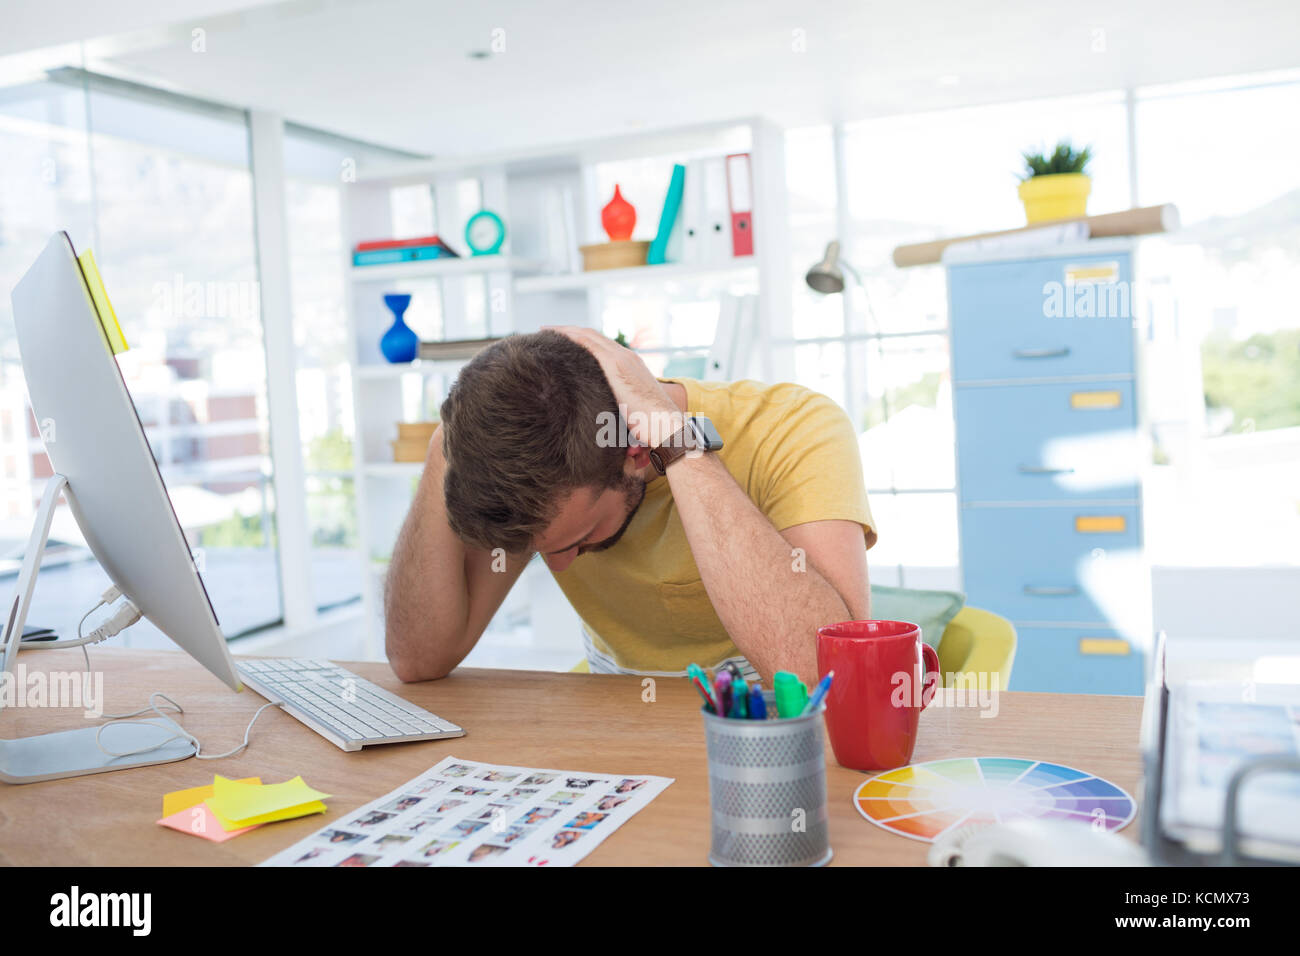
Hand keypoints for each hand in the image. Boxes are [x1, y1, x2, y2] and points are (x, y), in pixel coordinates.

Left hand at [545, 326, 681, 446]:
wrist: (667, 425)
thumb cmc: (651, 428)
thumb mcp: (629, 412)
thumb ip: (615, 407)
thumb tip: (601, 423)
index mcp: (631, 366)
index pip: (602, 348)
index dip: (583, 342)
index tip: (566, 344)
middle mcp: (627, 357)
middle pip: (593, 337)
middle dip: (571, 332)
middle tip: (549, 332)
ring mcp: (621, 358)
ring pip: (588, 335)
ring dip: (566, 331)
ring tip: (546, 331)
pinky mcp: (615, 364)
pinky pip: (587, 342)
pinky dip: (570, 335)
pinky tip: (554, 335)